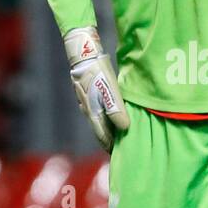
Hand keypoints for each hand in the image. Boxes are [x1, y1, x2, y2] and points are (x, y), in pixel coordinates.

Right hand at [63, 26, 129, 151]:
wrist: (83, 53)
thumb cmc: (97, 71)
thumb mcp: (110, 89)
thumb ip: (117, 109)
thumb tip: (125, 127)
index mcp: (93, 112)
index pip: (102, 135)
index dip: (110, 145)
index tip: (119, 154)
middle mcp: (88, 109)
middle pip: (99, 130)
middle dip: (109, 139)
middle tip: (120, 148)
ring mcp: (85, 101)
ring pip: (98, 120)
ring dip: (107, 128)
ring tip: (117, 134)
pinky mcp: (87, 93)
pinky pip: (97, 110)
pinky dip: (105, 117)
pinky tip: (111, 115)